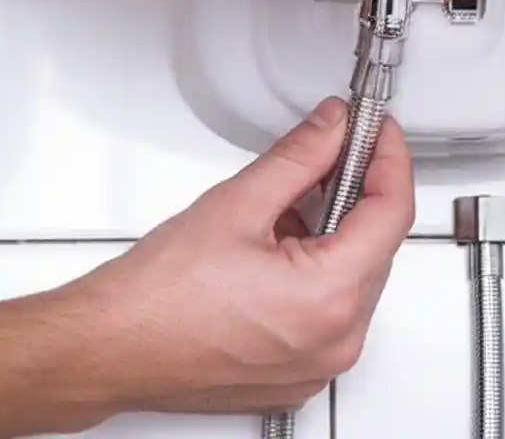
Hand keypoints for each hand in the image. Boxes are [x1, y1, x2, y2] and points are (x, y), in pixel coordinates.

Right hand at [57, 97, 413, 419]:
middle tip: (331, 154)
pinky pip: (331, 314)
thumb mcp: (236, 204)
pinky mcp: (300, 375)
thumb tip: (333, 128)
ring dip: (334, 236)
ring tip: (284, 210)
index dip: (390, 160)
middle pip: (377, 247)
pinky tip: (278, 252)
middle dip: (358, 194)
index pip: (392, 213)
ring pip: (354, 280)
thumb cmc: (157, 298)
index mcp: (328, 298)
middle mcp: (336, 341)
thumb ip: (300, 157)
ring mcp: (319, 365)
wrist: (112, 349)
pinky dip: (317, 276)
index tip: (379, 132)